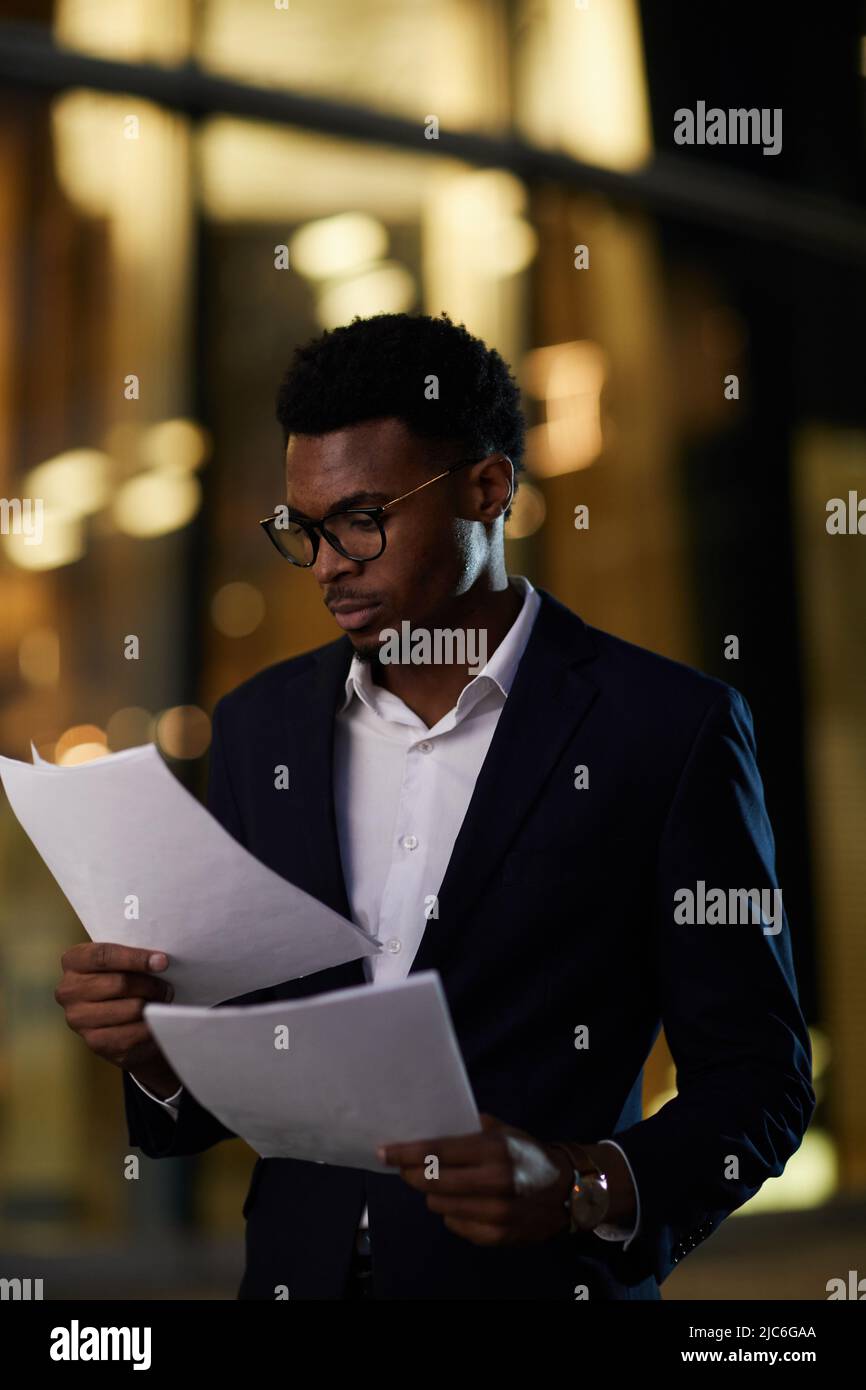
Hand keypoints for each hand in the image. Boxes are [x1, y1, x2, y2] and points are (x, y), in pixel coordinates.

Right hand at [55, 942, 179, 1096]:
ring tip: (162, 1002)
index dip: (135, 958)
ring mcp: (78, 1019)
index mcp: (73, 961)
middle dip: (150, 985)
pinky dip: (150, 1027)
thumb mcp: (122, 962)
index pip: (103, 956)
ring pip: (131, 1008)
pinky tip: (155, 1021)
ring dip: (154, 1006)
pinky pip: (133, 1033)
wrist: (118, 1020)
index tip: (162, 962)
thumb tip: (159, 961)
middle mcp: (68, 990)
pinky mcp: (94, 1042)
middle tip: (167, 988)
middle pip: (120, 983)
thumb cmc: (123, 979)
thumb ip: (132, 956)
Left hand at [378, 1112, 573, 1245]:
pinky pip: (456, 1225)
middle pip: (432, 1183)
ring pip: (440, 1206)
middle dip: (411, 1175)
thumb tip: (428, 1126)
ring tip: (441, 1184)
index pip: (436, 1152)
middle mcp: (494, 1181)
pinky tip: (461, 1202)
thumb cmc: (528, 1154)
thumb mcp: (503, 1130)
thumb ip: (468, 1128)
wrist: (568, 1190)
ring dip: (433, 1195)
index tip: (383, 1152)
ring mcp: (497, 1212)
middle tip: (404, 1169)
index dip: (405, 1153)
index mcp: (493, 1149)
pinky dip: (452, 1213)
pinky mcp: (497, 1235)